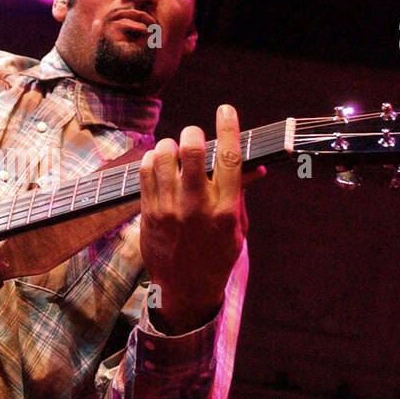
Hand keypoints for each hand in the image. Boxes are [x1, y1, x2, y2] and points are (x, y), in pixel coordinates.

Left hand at [138, 104, 264, 333]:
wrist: (185, 288)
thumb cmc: (216, 256)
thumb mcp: (237, 228)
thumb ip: (240, 194)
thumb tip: (253, 166)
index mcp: (225, 210)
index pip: (228, 160)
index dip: (228, 129)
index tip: (226, 110)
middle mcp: (196, 206)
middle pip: (190, 152)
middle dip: (193, 134)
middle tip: (195, 137)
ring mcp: (168, 209)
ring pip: (163, 157)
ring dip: (170, 146)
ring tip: (175, 152)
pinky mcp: (148, 212)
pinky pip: (145, 171)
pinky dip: (152, 159)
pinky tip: (159, 162)